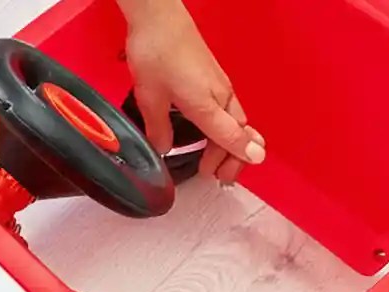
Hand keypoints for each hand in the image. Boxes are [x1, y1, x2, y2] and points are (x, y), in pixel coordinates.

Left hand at [121, 0, 264, 183]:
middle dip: (233, 158)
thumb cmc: (156, 52)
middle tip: (219, 177)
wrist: (159, 17)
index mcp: (207, 105)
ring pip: (235, 121)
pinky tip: (212, 132)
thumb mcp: (150, 98)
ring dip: (229, 144)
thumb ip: (159, 129)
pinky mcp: (214, 78)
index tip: (233, 178)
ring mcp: (220, 85)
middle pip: (238, 133)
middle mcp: (221, 96)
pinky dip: (226, 127)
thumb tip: (164, 149)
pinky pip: (229, 109)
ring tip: (215, 162)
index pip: (232, 138)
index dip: (236, 160)